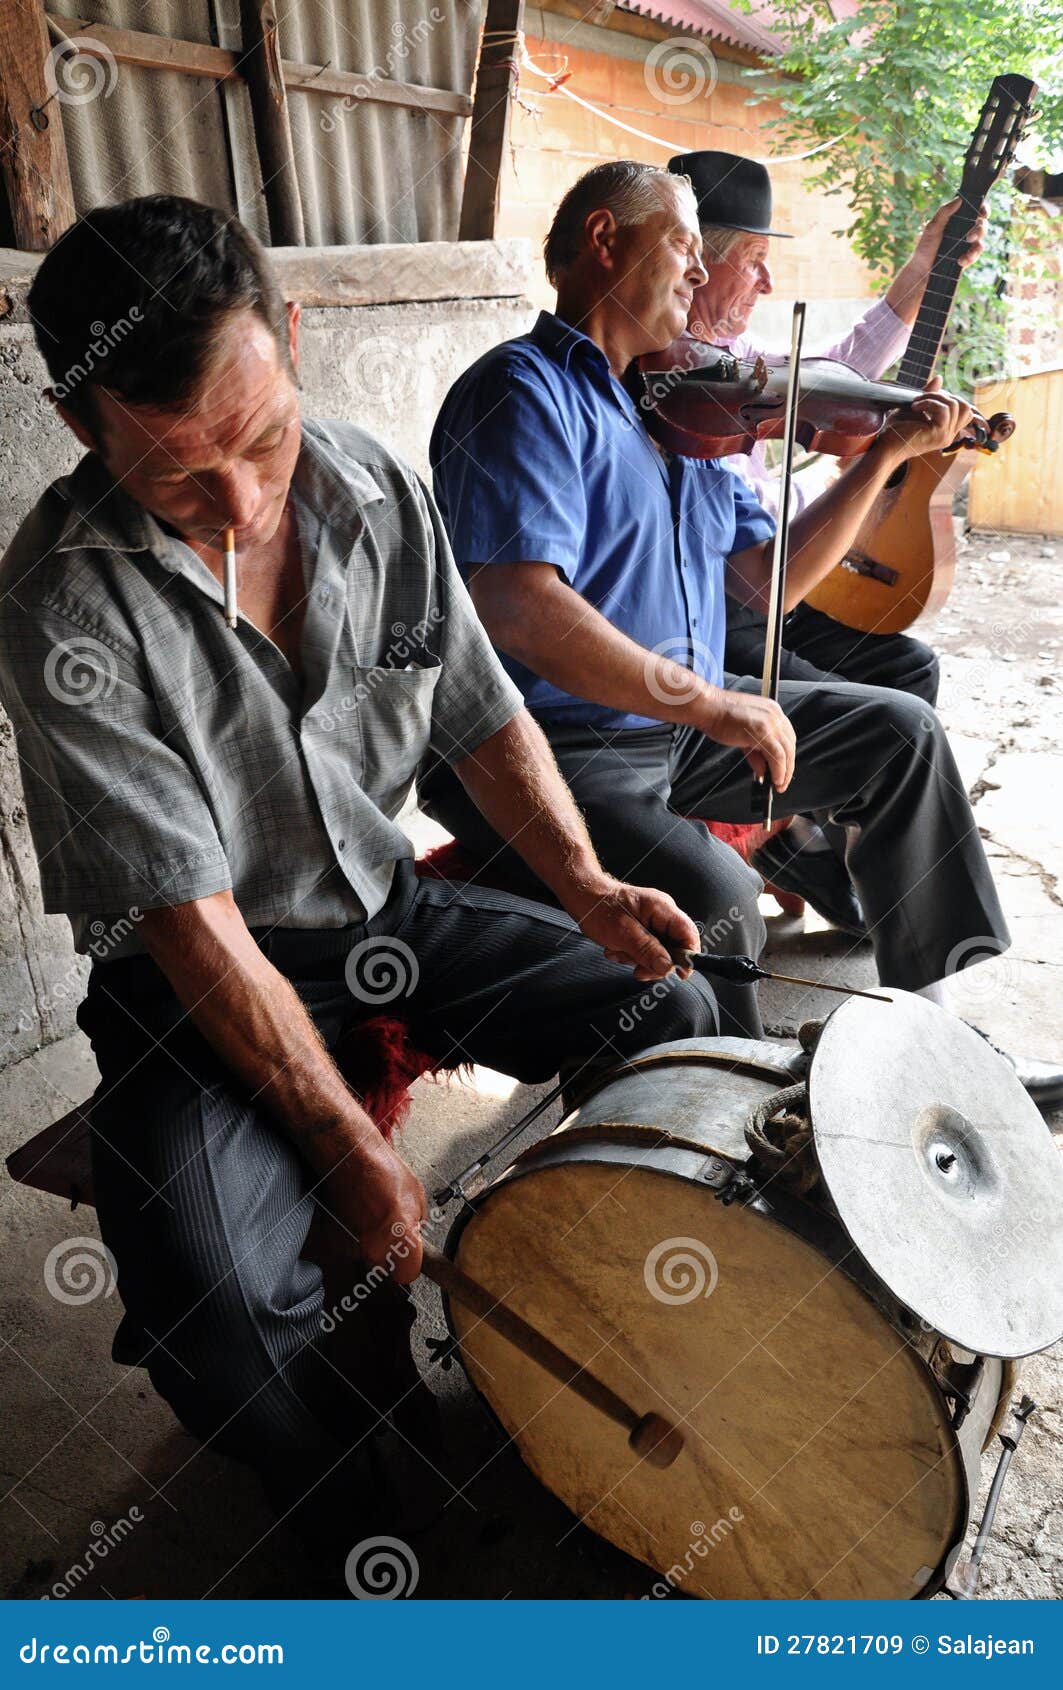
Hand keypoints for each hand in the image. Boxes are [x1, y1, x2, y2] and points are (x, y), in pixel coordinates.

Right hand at [321, 1139, 426, 1283]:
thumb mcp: (416, 1196)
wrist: (350, 1158)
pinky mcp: (334, 1240)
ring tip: (371, 1213)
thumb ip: (417, 1225)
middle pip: (385, 1265)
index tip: (410, 1255)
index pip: (408, 1275)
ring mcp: (352, 1246)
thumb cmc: (383, 1171)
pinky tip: (357, 1213)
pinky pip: (351, 1244)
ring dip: (370, 1240)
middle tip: (389, 1225)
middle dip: (389, 1250)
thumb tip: (414, 1236)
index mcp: (400, 1240)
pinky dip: (353, 1233)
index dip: (409, 1263)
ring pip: (366, 1254)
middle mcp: (375, 1249)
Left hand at [563, 875, 700, 981]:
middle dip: (655, 962)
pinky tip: (616, 948)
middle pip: (675, 947)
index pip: (688, 933)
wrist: (582, 898)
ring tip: (619, 951)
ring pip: (659, 952)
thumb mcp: (622, 933)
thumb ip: (647, 950)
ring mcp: (653, 922)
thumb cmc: (599, 908)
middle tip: (638, 970)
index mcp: (662, 908)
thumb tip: (668, 966)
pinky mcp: (644, 929)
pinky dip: (631, 955)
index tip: (680, 973)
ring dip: (638, 959)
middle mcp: (661, 914)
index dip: (688, 955)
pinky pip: (646, 950)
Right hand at [696, 686, 795, 791]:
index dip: (787, 756)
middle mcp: (775, 715)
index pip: (786, 737)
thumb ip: (755, 753)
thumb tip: (762, 770)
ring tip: (779, 784)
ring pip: (787, 752)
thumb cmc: (720, 716)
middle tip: (782, 781)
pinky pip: (777, 756)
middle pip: (790, 745)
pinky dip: (778, 770)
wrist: (708, 707)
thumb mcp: (743, 734)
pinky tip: (775, 779)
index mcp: (772, 711)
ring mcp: (771, 723)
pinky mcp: (764, 732)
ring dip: (785, 772)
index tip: (784, 769)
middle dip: (788, 767)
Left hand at [882, 377, 973, 461]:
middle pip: (965, 407)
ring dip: (933, 397)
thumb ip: (930, 395)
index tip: (928, 397)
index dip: (949, 398)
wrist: (885, 447)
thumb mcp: (916, 408)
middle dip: (945, 396)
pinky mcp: (939, 434)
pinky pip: (944, 410)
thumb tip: (939, 378)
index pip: (965, 411)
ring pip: (954, 405)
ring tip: (916, 402)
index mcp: (946, 431)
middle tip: (924, 398)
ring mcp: (945, 436)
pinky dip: (929, 403)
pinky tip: (914, 407)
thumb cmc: (896, 430)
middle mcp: (949, 435)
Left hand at [913, 196, 987, 274]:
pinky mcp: (967, 257)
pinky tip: (961, 261)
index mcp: (958, 219)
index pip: (975, 209)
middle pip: (982, 225)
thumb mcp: (932, 227)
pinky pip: (976, 255)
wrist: (922, 270)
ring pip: (981, 241)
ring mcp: (967, 244)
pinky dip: (970, 257)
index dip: (983, 209)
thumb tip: (959, 199)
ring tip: (966, 254)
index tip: (983, 214)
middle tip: (969, 237)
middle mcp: (965, 230)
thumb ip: (944, 212)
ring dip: (976, 247)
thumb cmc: (925, 247)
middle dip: (980, 230)